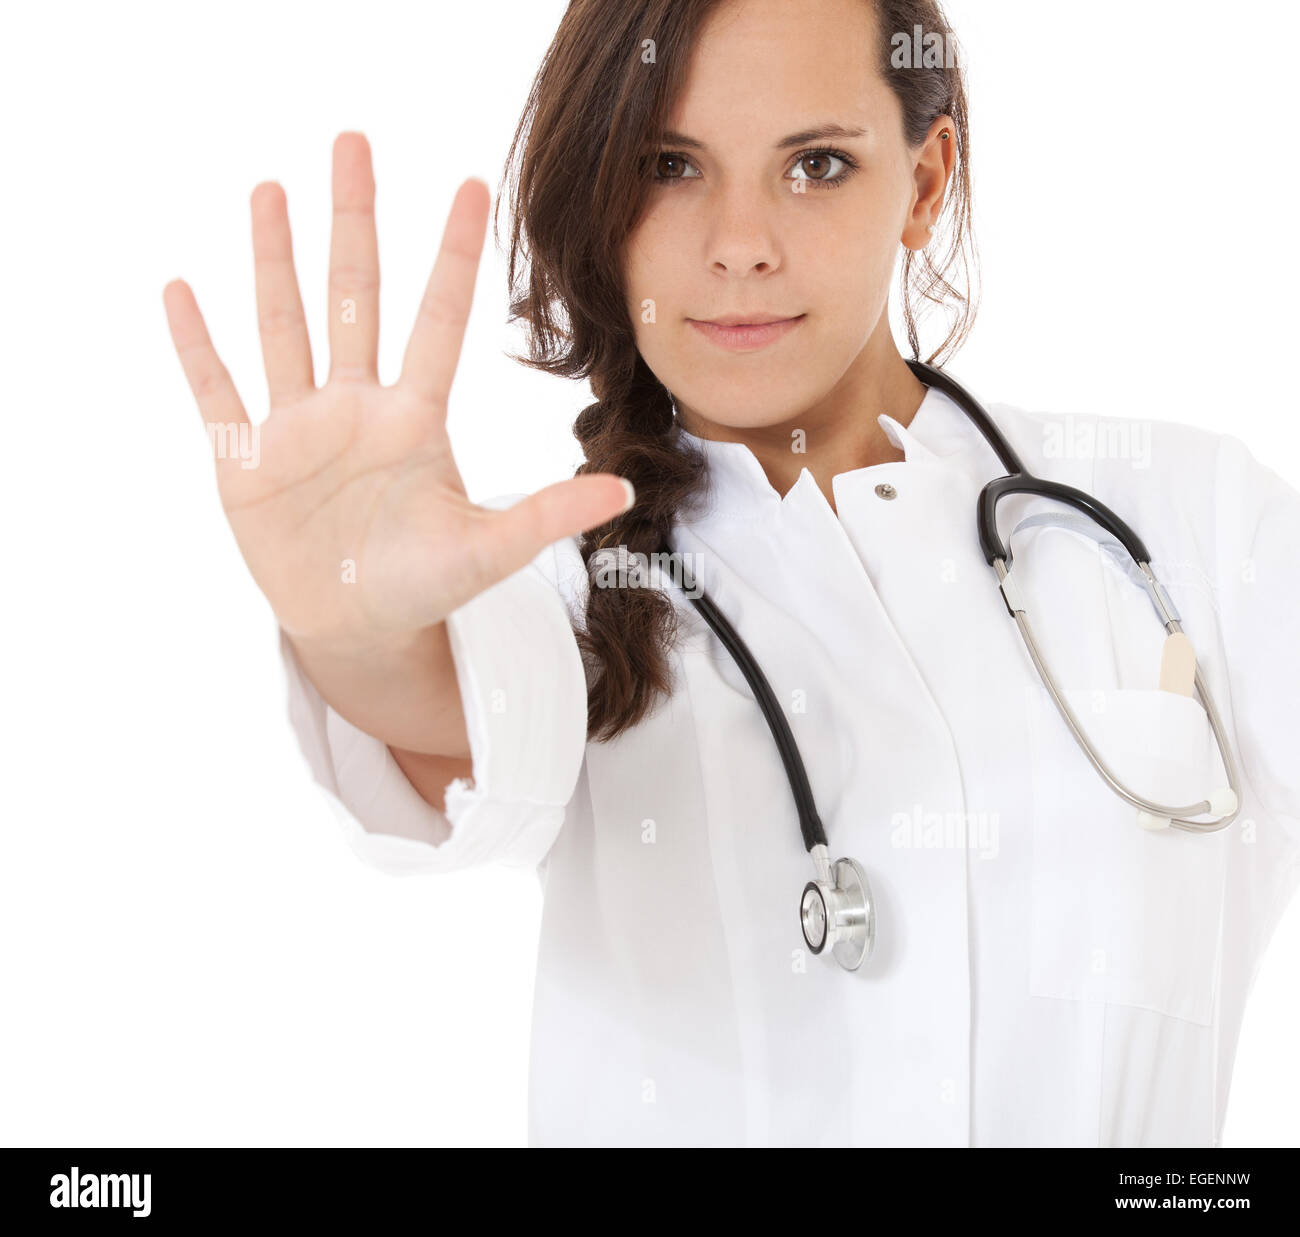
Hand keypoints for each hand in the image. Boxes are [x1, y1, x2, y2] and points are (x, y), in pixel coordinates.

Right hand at [163, 131, 630, 651]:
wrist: (358, 627)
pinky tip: (180, 291)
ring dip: (275, 260)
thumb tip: (625, 490)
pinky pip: (216, 391)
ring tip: (270, 191)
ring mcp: (300, 426)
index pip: (437, 320)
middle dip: (353, 221)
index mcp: (414, 418)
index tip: (470, 185)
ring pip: (284, 326)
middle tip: (353, 141)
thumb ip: (548, 516)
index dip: (451, 255)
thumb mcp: (488, 550)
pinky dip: (196, 347)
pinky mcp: (249, 459)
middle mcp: (357, 405)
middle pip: (354, 295)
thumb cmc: (424, 584)